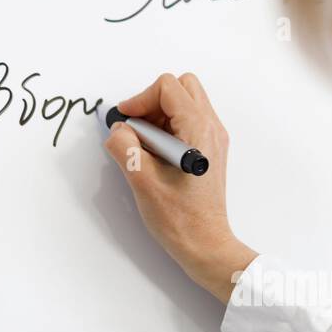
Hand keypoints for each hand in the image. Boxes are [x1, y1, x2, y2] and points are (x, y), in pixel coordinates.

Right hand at [104, 73, 256, 303]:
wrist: (205, 244)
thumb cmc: (180, 218)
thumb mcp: (141, 179)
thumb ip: (124, 145)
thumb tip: (118, 129)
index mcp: (199, 130)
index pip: (168, 87)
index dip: (140, 99)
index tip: (126, 122)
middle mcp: (212, 129)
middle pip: (181, 88)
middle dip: (152, 102)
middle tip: (137, 130)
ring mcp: (213, 139)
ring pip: (185, 103)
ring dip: (159, 116)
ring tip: (145, 146)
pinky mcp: (208, 151)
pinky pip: (187, 123)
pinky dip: (168, 129)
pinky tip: (156, 155)